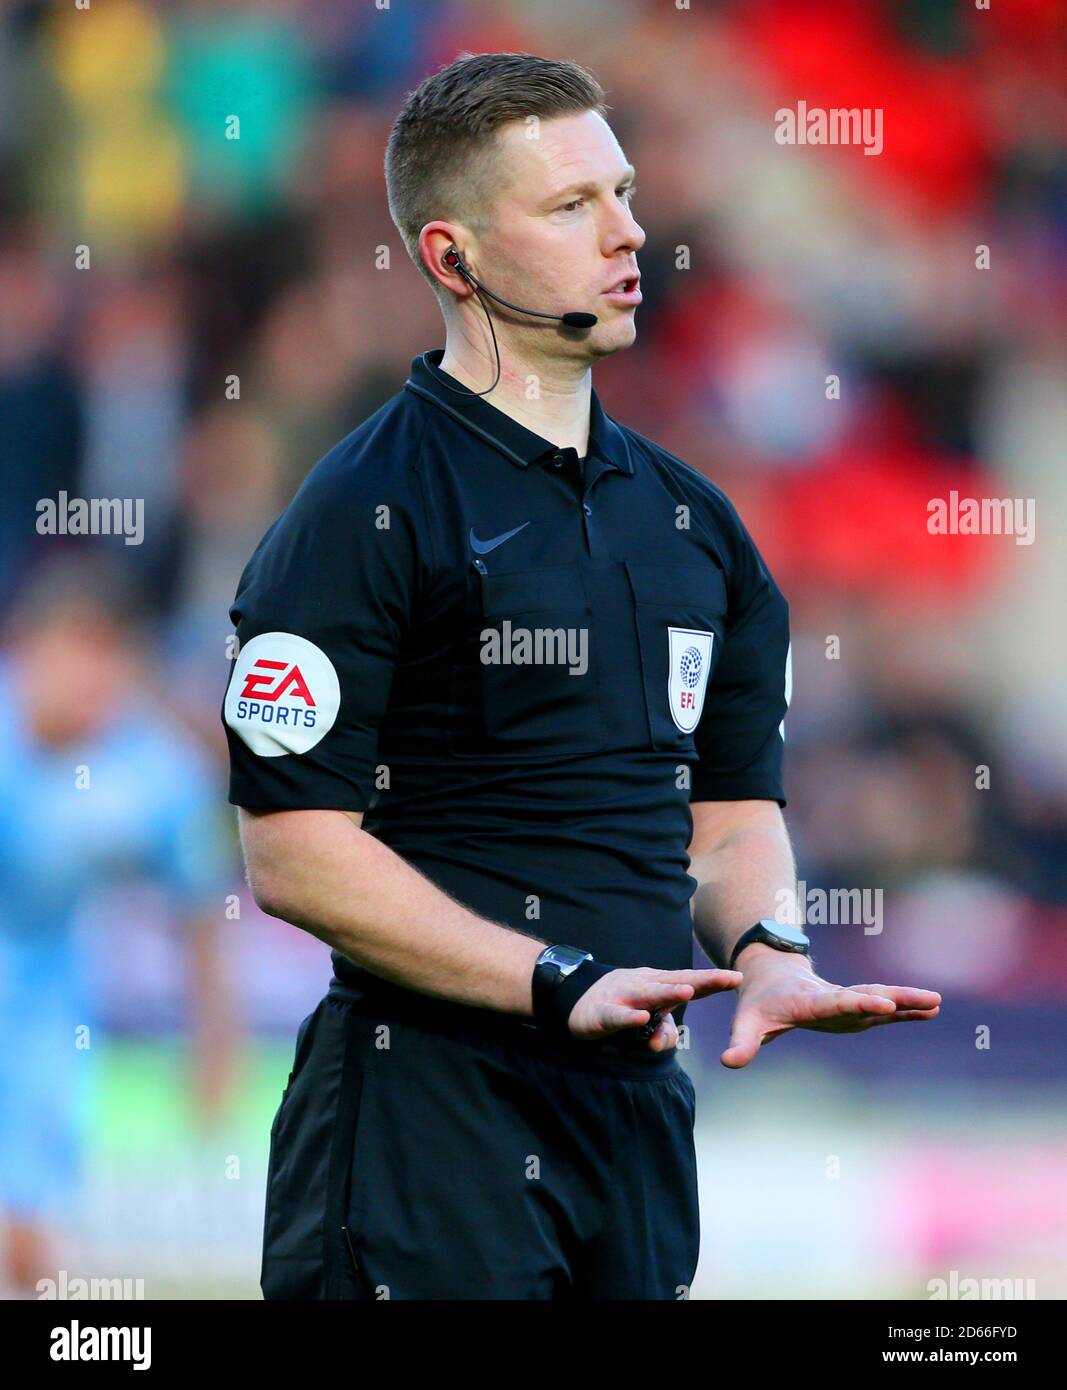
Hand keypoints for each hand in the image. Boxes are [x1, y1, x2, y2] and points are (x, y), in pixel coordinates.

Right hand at [568, 966, 741, 1050]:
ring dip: (668, 993)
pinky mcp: (603, 1012)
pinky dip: (629, 1017)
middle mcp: (643, 986)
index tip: (737, 977)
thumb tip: (665, 1043)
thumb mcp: (645, 1020)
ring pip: (648, 994)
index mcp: (657, 986)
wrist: (574, 997)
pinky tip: (641, 1018)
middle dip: (702, 980)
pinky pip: (617, 1015)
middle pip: (676, 982)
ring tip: (688, 991)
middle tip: (728, 978)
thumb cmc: (618, 1006)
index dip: (712, 980)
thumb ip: (663, 1032)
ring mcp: (623, 996)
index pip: (688, 981)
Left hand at [721, 950, 941, 1068]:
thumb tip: (728, 1062)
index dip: (860, 1002)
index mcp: (810, 1001)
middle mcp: (834, 999)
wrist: (770, 975)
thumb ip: (741, 1042)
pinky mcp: (855, 1008)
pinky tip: (931, 1010)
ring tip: (936, 1002)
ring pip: (881, 999)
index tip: (884, 1002)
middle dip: (897, 997)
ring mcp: (847, 1003)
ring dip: (908, 1001)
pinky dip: (905, 1008)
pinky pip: (884, 1007)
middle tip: (928, 998)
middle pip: (869, 997)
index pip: (838, 1002)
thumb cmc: (758, 1002)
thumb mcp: (746, 1022)